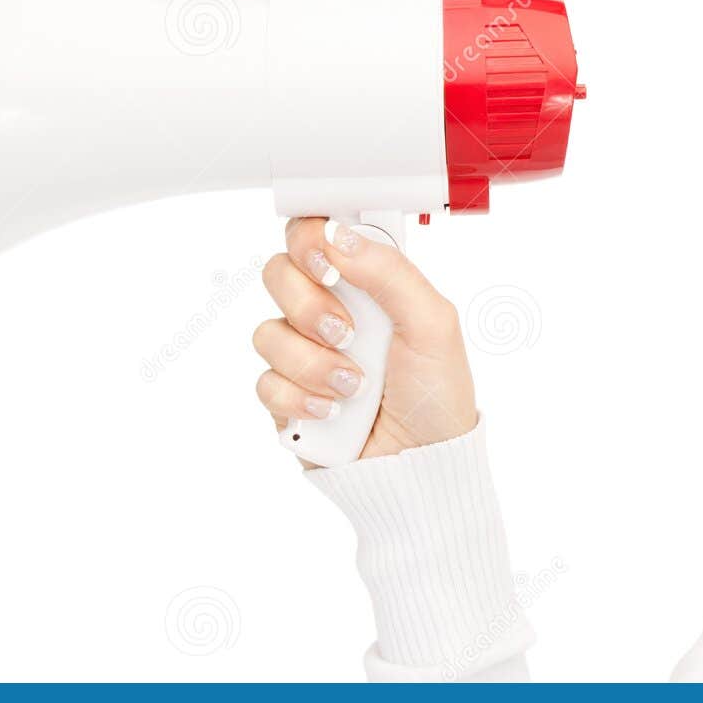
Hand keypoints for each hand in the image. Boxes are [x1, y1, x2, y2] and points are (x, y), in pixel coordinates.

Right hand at [253, 217, 477, 465]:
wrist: (423, 467)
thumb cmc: (438, 394)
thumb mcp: (434, 324)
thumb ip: (390, 272)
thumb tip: (339, 234)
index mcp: (367, 284)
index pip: (316, 235)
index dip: (308, 239)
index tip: (326, 262)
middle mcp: (331, 311)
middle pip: (278, 274)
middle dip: (309, 305)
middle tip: (345, 332)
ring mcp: (306, 353)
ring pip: (268, 334)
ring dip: (313, 362)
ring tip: (354, 386)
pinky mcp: (288, 397)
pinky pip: (265, 383)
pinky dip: (300, 398)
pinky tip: (334, 412)